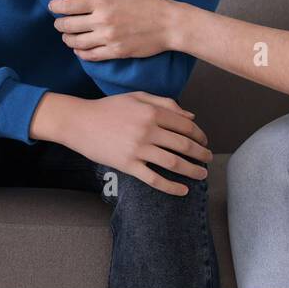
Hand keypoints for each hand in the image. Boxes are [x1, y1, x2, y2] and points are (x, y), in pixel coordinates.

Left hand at [49, 0, 177, 59]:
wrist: (170, 25)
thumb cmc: (151, 1)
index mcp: (103, 2)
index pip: (69, 5)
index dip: (56, 6)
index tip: (53, 6)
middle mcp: (102, 21)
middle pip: (68, 25)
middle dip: (59, 24)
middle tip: (59, 22)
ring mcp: (108, 38)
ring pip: (76, 42)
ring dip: (67, 39)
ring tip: (67, 35)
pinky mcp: (115, 52)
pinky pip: (89, 55)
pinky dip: (80, 53)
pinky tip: (80, 48)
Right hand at [62, 91, 211, 195]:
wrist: (79, 122)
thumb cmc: (108, 108)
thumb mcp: (137, 97)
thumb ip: (165, 103)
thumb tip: (191, 117)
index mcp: (152, 112)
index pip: (186, 126)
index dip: (200, 135)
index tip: (205, 142)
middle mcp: (147, 130)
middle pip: (184, 145)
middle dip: (201, 154)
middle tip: (209, 159)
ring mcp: (138, 149)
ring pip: (174, 163)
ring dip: (192, 171)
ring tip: (202, 175)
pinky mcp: (127, 165)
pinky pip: (154, 179)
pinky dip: (171, 187)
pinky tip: (183, 190)